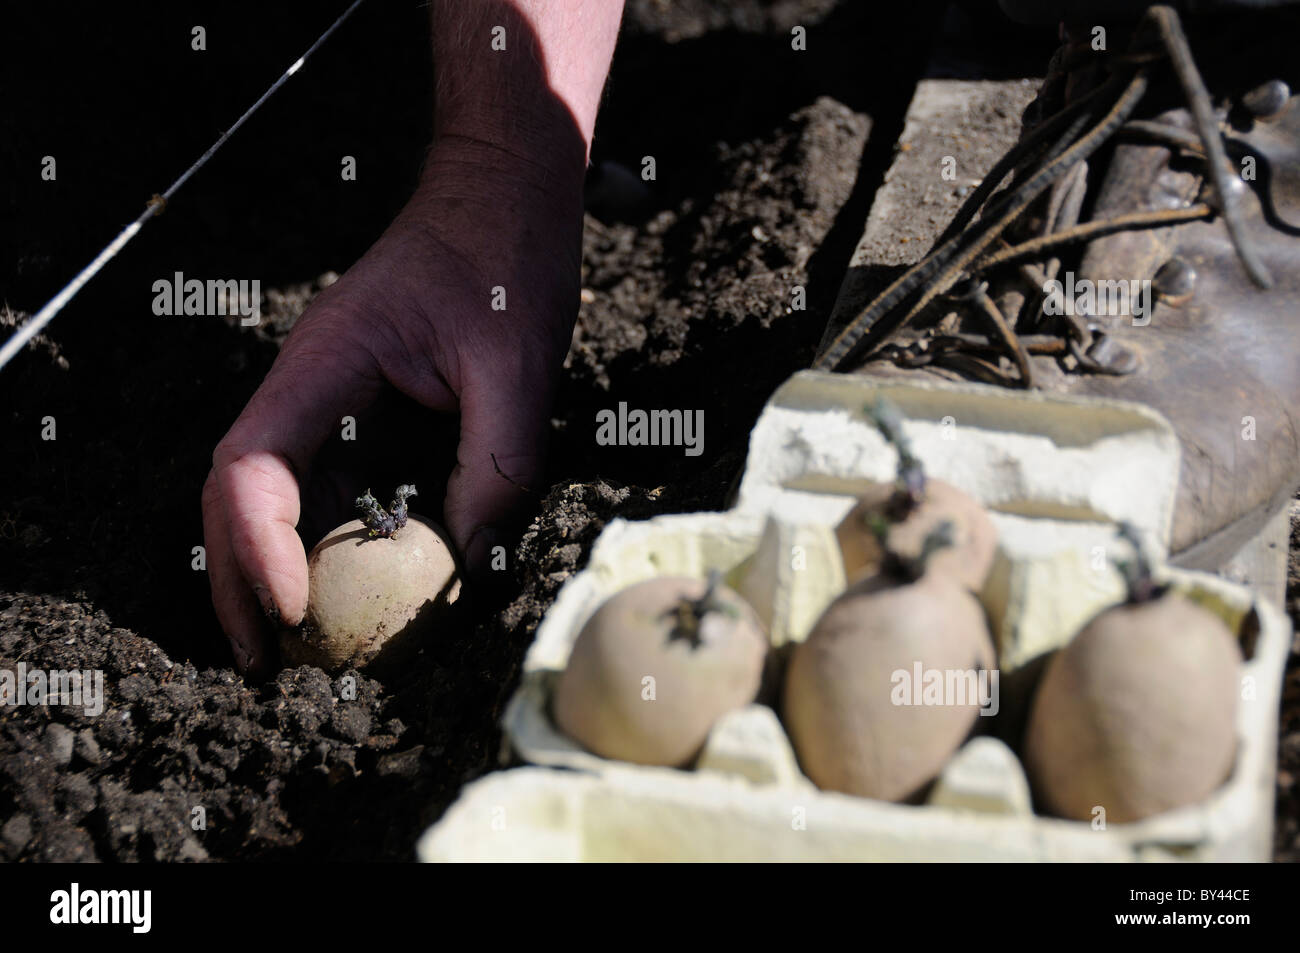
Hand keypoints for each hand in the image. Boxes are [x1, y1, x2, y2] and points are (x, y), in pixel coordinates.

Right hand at [202, 136, 583, 672]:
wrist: (505, 194)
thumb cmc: (506, 257)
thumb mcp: (518, 363)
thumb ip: (497, 464)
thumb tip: (471, 562)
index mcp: (326, 363)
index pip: (251, 464)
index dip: (258, 546)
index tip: (294, 609)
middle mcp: (311, 388)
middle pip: (245, 496)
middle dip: (246, 582)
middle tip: (270, 663)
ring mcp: (334, 403)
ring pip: (283, 501)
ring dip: (284, 575)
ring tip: (303, 651)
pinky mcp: (366, 417)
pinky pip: (337, 491)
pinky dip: (338, 547)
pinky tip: (359, 597)